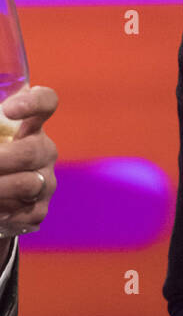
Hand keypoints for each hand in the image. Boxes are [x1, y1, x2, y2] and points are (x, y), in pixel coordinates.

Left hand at [0, 86, 58, 246]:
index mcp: (29, 123)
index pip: (46, 102)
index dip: (32, 103)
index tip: (8, 110)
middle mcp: (42, 148)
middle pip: (32, 151)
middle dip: (2, 159)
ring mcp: (45, 178)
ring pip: (30, 184)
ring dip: (2, 187)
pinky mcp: (40, 207)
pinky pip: (31, 212)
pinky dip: (10, 214)